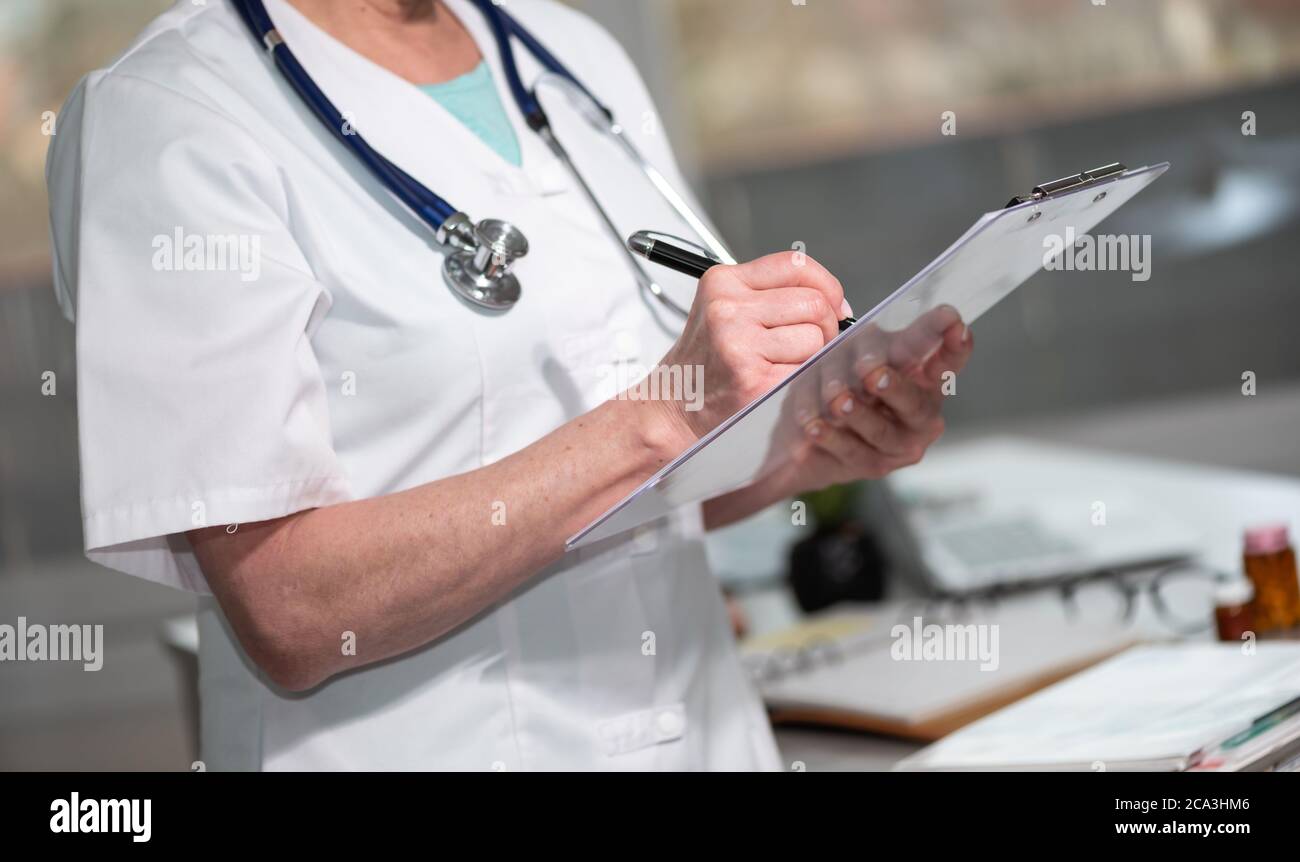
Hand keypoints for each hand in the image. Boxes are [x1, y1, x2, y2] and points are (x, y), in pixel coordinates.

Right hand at [649, 251, 849, 451]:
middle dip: (823, 325)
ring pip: (815, 337)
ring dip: (811, 355)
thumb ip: (772, 295)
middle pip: (813, 302)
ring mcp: (739, 345)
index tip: (833, 304)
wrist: (673, 408)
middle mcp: (728, 309)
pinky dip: (801, 377)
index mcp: (723, 282)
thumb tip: (836, 302)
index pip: (795, 264)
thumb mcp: (725, 310)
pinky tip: (775, 381)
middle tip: (806, 343)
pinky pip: (807, 369)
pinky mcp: (753, 380)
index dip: (826, 285)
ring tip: (781, 364)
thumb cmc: (706, 362)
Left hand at [769, 314, 972, 496]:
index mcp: (924, 377)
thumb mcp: (853, 355)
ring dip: (858, 415)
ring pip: (881, 432)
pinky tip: (814, 426)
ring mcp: (899, 444)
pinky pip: (851, 452)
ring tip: (838, 401)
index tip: (954, 322)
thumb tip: (866, 349)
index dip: (955, 345)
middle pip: (914, 403)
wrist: (803, 434)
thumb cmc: (839, 382)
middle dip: (894, 387)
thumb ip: (869, 348)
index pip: (947, 361)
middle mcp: (921, 414)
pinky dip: (831, 437)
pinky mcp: (872, 466)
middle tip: (873, 373)